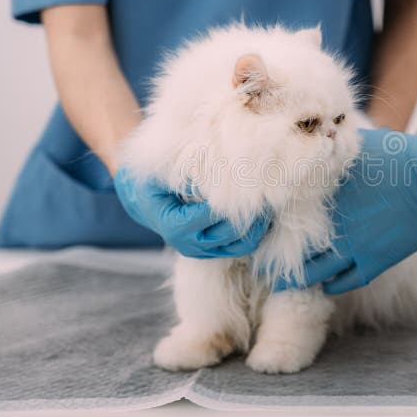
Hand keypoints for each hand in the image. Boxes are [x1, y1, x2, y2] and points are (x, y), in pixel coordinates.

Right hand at [114, 166, 269, 257]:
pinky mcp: (215, 251)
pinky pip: (242, 247)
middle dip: (251, 215)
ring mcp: (203, 251)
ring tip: (271, 204)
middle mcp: (189, 244)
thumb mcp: (161, 170)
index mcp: (174, 225)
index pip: (210, 215)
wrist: (145, 200)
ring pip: (240, 246)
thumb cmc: (154, 180)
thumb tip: (213, 165)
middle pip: (230, 234)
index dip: (231, 201)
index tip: (250, 181)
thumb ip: (185, 169)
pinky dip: (257, 234)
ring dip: (259, 227)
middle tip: (270, 192)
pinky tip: (265, 214)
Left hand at [274, 127, 416, 293]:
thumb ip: (331, 150)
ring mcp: (353, 247)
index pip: (280, 215)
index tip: (258, 228)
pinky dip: (331, 285)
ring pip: (314, 272)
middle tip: (263, 260)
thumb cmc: (400, 156)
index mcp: (322, 194)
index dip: (266, 225)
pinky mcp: (375, 261)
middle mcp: (332, 224)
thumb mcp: (358, 144)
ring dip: (298, 277)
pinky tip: (324, 283)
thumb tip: (314, 140)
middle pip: (289, 249)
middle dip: (274, 256)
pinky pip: (344, 282)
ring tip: (285, 279)